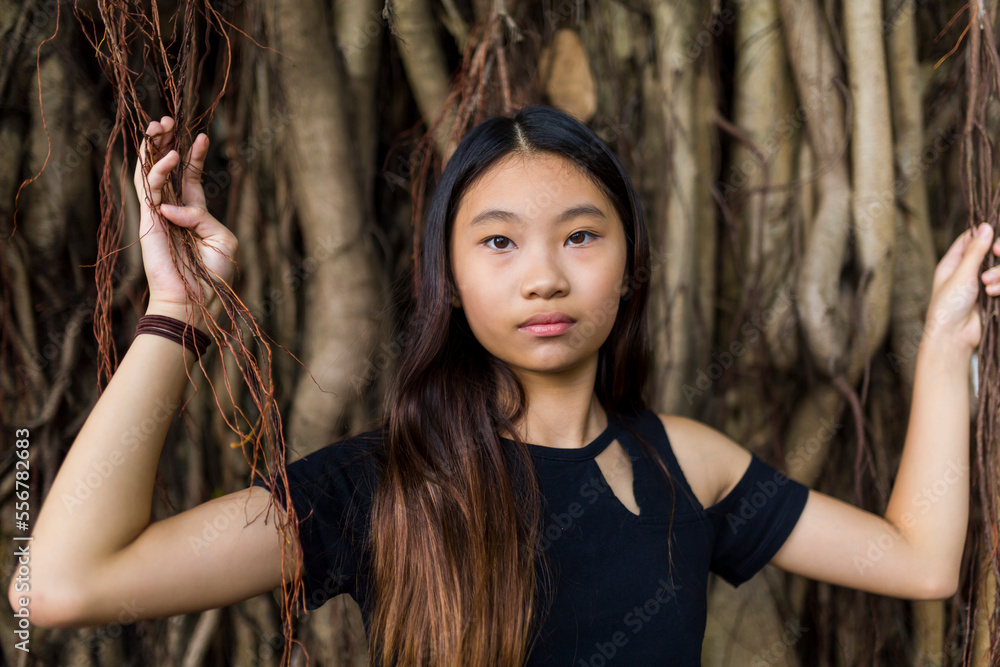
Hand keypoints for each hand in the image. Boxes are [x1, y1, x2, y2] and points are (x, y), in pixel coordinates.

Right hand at [133, 116, 237, 320]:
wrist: (194, 298)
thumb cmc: (212, 274)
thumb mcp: (222, 239)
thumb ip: (204, 216)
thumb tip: (175, 207)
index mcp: (193, 214)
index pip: (190, 178)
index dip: (195, 157)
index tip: (202, 136)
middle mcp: (172, 210)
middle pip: (165, 168)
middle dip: (166, 142)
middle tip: (169, 120)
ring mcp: (157, 214)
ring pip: (149, 172)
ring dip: (153, 147)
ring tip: (160, 125)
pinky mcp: (147, 220)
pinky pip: (148, 188)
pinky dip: (157, 170)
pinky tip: (170, 156)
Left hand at [924, 222, 999, 351]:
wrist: (954, 336)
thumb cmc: (948, 306)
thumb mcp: (961, 274)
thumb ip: (975, 251)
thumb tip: (985, 226)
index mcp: (953, 263)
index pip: (970, 239)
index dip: (984, 235)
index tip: (993, 239)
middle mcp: (967, 271)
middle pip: (991, 252)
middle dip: (996, 256)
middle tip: (996, 257)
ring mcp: (981, 284)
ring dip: (999, 274)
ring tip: (988, 287)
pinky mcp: (992, 295)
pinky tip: (993, 294)